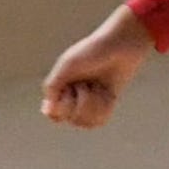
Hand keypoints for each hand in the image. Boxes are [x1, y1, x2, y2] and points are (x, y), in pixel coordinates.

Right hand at [40, 6, 155, 129]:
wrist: (121, 46)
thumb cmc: (91, 52)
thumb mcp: (67, 67)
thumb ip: (52, 87)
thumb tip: (47, 110)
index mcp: (60, 88)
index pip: (53, 114)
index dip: (60, 108)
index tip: (68, 92)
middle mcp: (73, 97)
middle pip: (70, 119)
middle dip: (80, 102)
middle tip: (85, 83)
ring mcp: (90, 102)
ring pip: (85, 122)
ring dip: (93, 104)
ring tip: (97, 87)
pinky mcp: (107, 104)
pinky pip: (100, 121)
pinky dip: (104, 108)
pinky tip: (107, 93)